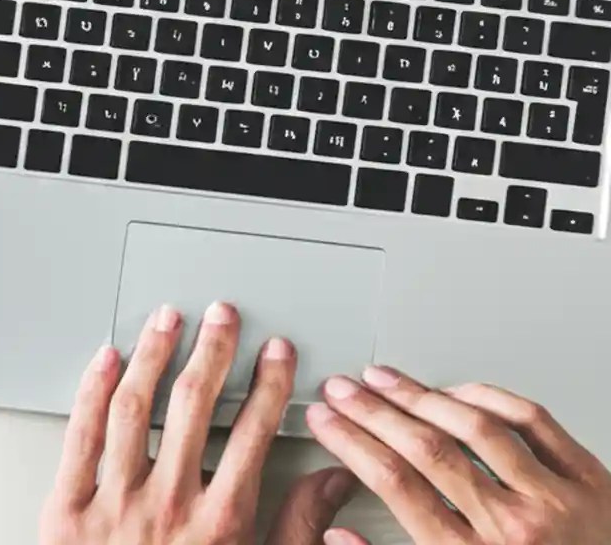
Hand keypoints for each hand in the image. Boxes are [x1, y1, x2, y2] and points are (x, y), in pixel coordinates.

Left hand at [39, 303, 358, 544]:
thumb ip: (299, 530)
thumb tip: (333, 483)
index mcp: (220, 523)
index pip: (253, 431)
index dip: (268, 383)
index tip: (276, 352)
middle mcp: (168, 505)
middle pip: (194, 405)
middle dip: (214, 350)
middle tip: (223, 315)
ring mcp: (113, 504)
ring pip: (134, 407)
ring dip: (154, 354)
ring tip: (168, 319)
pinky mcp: (65, 509)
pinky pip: (80, 435)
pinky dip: (92, 390)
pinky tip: (108, 358)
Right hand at [308, 367, 610, 543]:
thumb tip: (340, 537)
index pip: (395, 484)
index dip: (351, 443)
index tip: (326, 421)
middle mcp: (513, 526)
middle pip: (426, 449)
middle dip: (373, 411)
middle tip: (343, 390)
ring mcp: (555, 499)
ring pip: (476, 427)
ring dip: (421, 395)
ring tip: (386, 380)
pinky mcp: (590, 480)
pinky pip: (534, 421)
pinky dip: (490, 398)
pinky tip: (457, 390)